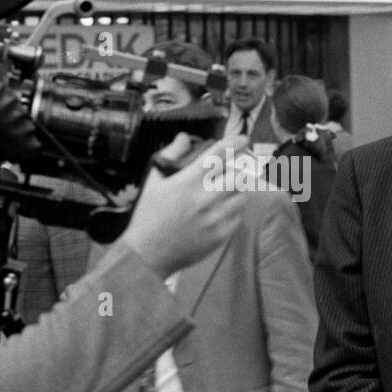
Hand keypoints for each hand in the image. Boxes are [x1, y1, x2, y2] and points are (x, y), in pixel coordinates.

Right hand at [122, 133, 248, 277]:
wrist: (148, 253)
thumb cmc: (149, 216)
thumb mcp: (153, 180)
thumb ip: (170, 154)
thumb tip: (184, 138)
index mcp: (189, 181)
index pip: (219, 154)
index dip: (235, 143)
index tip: (243, 139)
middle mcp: (206, 198)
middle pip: (239, 174)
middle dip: (241, 167)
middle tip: (237, 167)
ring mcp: (216, 218)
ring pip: (242, 195)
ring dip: (237, 188)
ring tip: (227, 189)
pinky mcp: (221, 235)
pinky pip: (238, 216)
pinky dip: (233, 209)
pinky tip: (221, 210)